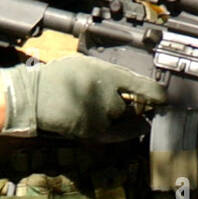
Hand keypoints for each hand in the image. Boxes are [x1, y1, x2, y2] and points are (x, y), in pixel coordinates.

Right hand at [0, 53, 165, 139]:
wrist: (32, 97)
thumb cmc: (57, 79)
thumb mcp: (84, 65)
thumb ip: (107, 75)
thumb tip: (128, 89)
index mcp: (104, 73)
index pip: (138, 84)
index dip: (154, 93)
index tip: (165, 99)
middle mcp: (105, 94)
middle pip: (129, 105)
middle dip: (126, 105)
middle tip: (117, 103)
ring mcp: (99, 114)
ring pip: (119, 119)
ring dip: (116, 117)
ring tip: (96, 109)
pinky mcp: (91, 131)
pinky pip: (113, 133)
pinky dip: (120, 131)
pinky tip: (126, 128)